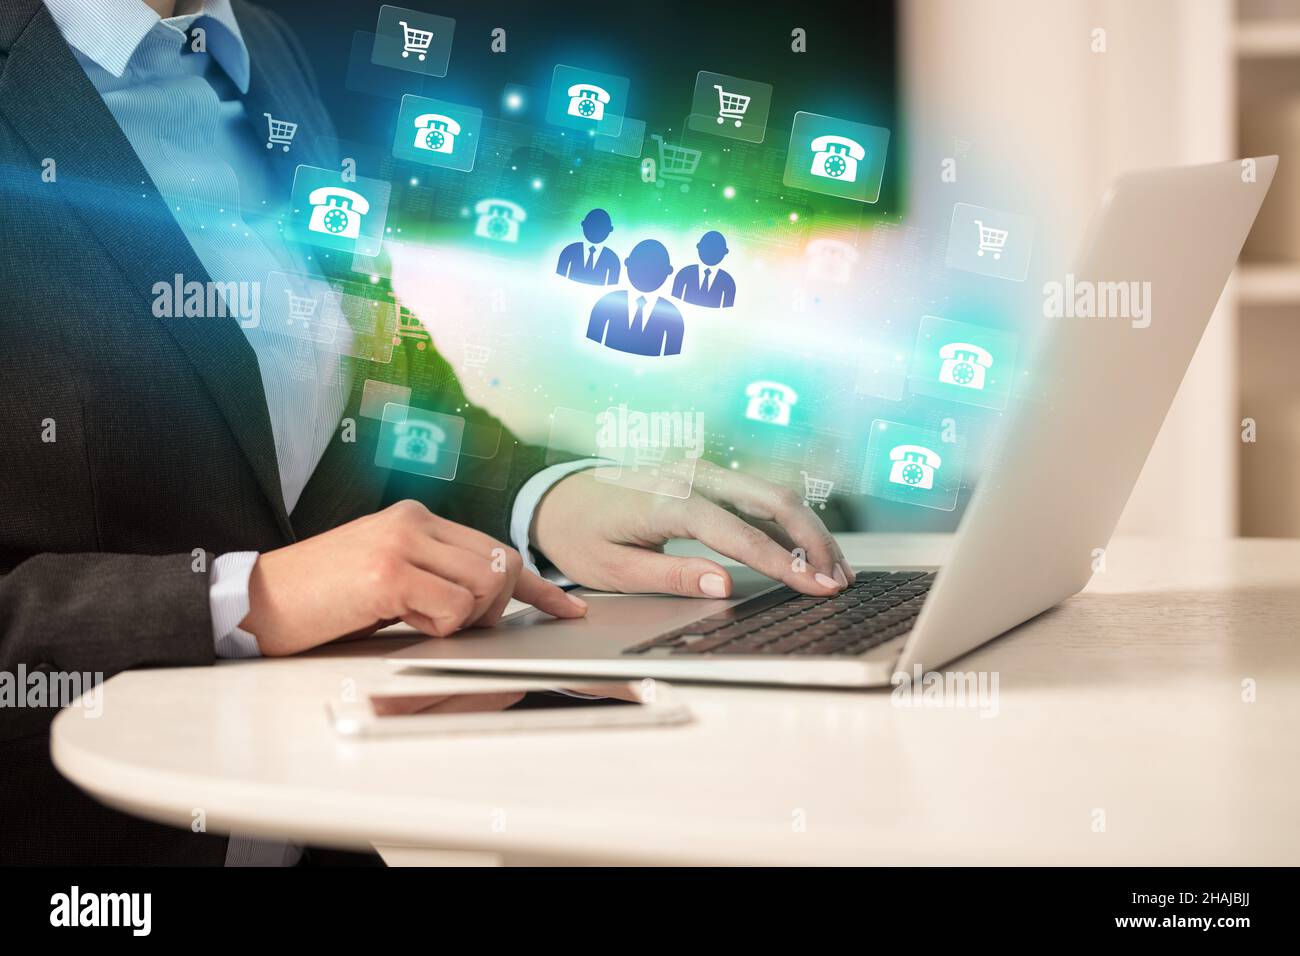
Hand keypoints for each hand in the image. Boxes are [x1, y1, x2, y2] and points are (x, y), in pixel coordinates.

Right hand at [240, 500, 586, 655]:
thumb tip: (487, 601)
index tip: (567, 610)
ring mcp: (402, 542)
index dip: (537, 586)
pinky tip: (395, 619)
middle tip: (447, 625)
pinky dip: (437, 627)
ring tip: (411, 619)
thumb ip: (434, 574)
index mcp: (417, 518)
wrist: (255, 603)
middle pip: (502, 567)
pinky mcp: (388, 572)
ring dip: (460, 620)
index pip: (496, 547)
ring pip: (484, 587)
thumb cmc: (320, 599)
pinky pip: (453, 609)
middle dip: (493, 609)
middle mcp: (414, 521)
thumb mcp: (386, 575)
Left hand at [532, 461, 853, 599]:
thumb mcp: (613, 569)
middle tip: (839, 581)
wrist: (557, 497)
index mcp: (668, 501)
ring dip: (809, 529)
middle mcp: (693, 476)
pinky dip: (789, 520)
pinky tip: (806, 548)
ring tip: (835, 569)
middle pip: (773, 499)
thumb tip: (725, 586)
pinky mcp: (707, 476)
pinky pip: (758, 494)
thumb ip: (670, 576)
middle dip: (814, 540)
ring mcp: (703, 471)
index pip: (741, 534)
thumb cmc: (581, 535)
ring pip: (773, 492)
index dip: (785, 564)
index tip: (818, 589)